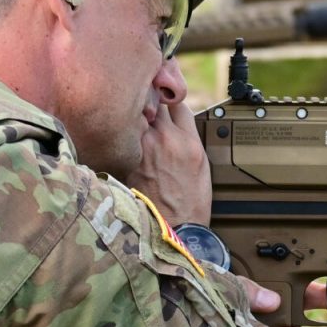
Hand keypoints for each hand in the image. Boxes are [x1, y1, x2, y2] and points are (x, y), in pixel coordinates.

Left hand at [130, 96, 211, 228]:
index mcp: (187, 140)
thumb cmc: (191, 199)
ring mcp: (143, 149)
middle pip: (152, 103)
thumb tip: (177, 118)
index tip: (166, 100)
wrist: (175, 226)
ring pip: (135, 117)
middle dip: (149, 101)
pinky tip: (125, 140)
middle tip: (146, 102)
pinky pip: (125, 137)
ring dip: (134, 116)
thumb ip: (188, 136)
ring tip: (133, 119)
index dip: (171, 100)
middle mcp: (165, 140)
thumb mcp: (201, 164)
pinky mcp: (127, 160)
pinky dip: (126, 135)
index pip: (177, 103)